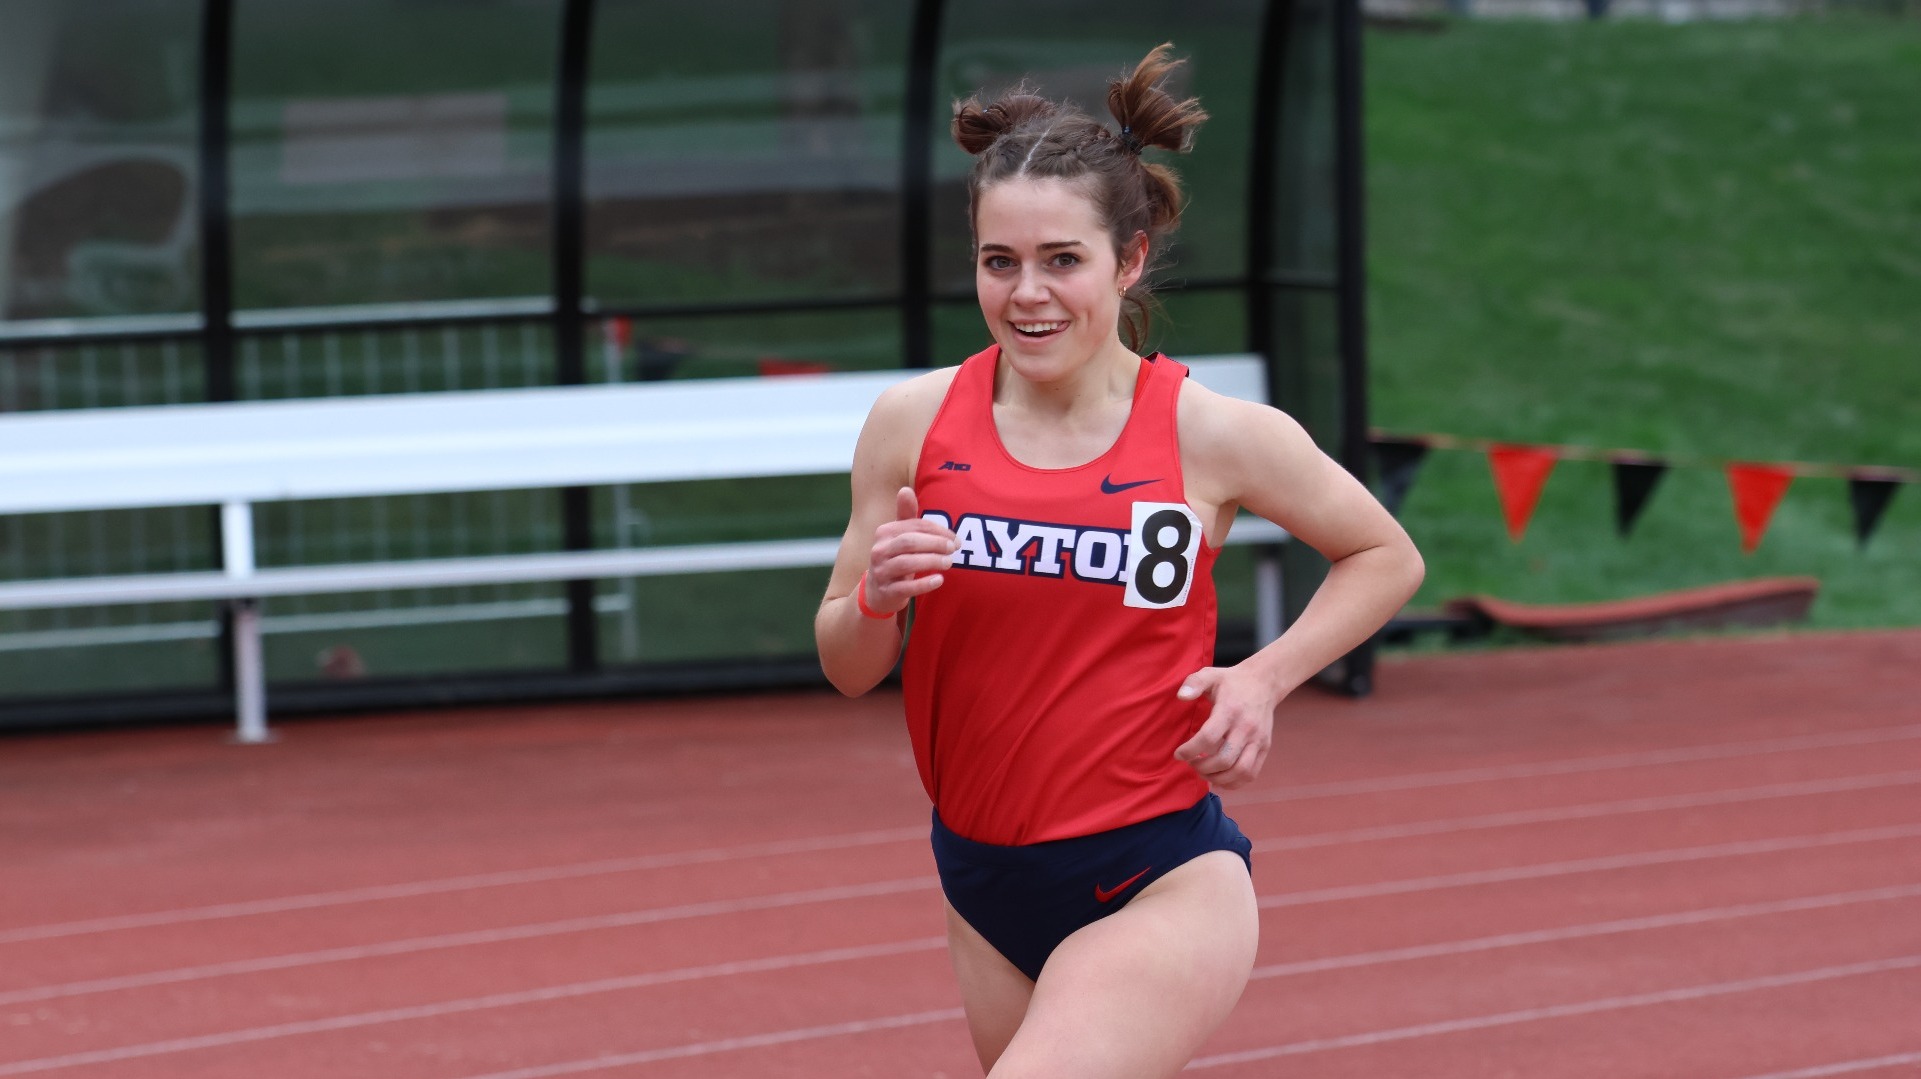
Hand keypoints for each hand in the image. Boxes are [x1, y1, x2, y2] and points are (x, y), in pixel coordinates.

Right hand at [863, 487, 958, 614]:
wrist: (878, 591)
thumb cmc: (895, 558)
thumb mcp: (899, 536)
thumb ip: (906, 514)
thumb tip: (906, 490)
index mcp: (884, 533)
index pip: (914, 526)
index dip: (937, 531)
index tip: (955, 539)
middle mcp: (879, 550)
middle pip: (910, 542)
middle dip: (935, 544)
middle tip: (954, 549)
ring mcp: (882, 572)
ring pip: (907, 563)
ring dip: (932, 561)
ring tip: (949, 562)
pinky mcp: (887, 591)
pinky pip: (906, 587)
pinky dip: (924, 583)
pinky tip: (939, 580)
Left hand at [1172, 665, 1277, 789]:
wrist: (1264, 683)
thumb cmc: (1231, 682)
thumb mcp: (1210, 674)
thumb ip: (1193, 683)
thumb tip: (1181, 697)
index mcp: (1230, 710)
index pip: (1208, 738)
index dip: (1190, 751)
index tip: (1178, 754)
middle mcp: (1246, 728)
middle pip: (1224, 760)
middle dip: (1202, 768)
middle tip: (1191, 764)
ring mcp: (1258, 740)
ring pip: (1240, 771)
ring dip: (1218, 778)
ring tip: (1204, 773)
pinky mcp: (1265, 747)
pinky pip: (1251, 773)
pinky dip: (1234, 782)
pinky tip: (1220, 777)